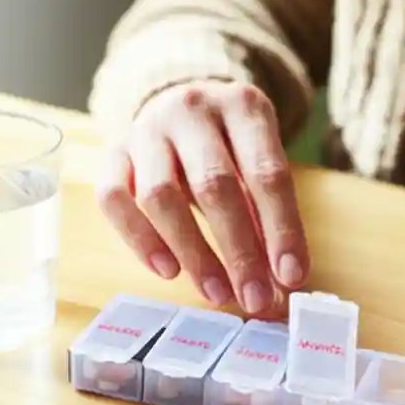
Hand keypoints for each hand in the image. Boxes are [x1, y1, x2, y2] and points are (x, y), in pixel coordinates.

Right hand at [95, 80, 307, 314]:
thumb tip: (282, 282)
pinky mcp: (112, 153)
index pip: (266, 172)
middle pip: (214, 185)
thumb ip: (269, 215)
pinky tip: (168, 271)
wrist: (177, 106)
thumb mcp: (258, 163)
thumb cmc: (229, 147)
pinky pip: (114, 199)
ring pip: (160, 195)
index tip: (291, 277)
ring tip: (217, 293)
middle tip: (254, 299)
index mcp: (242, 106)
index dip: (282, 229)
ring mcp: (146, 129)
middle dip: (239, 251)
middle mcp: (191, 109)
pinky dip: (140, 240)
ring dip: (193, 253)